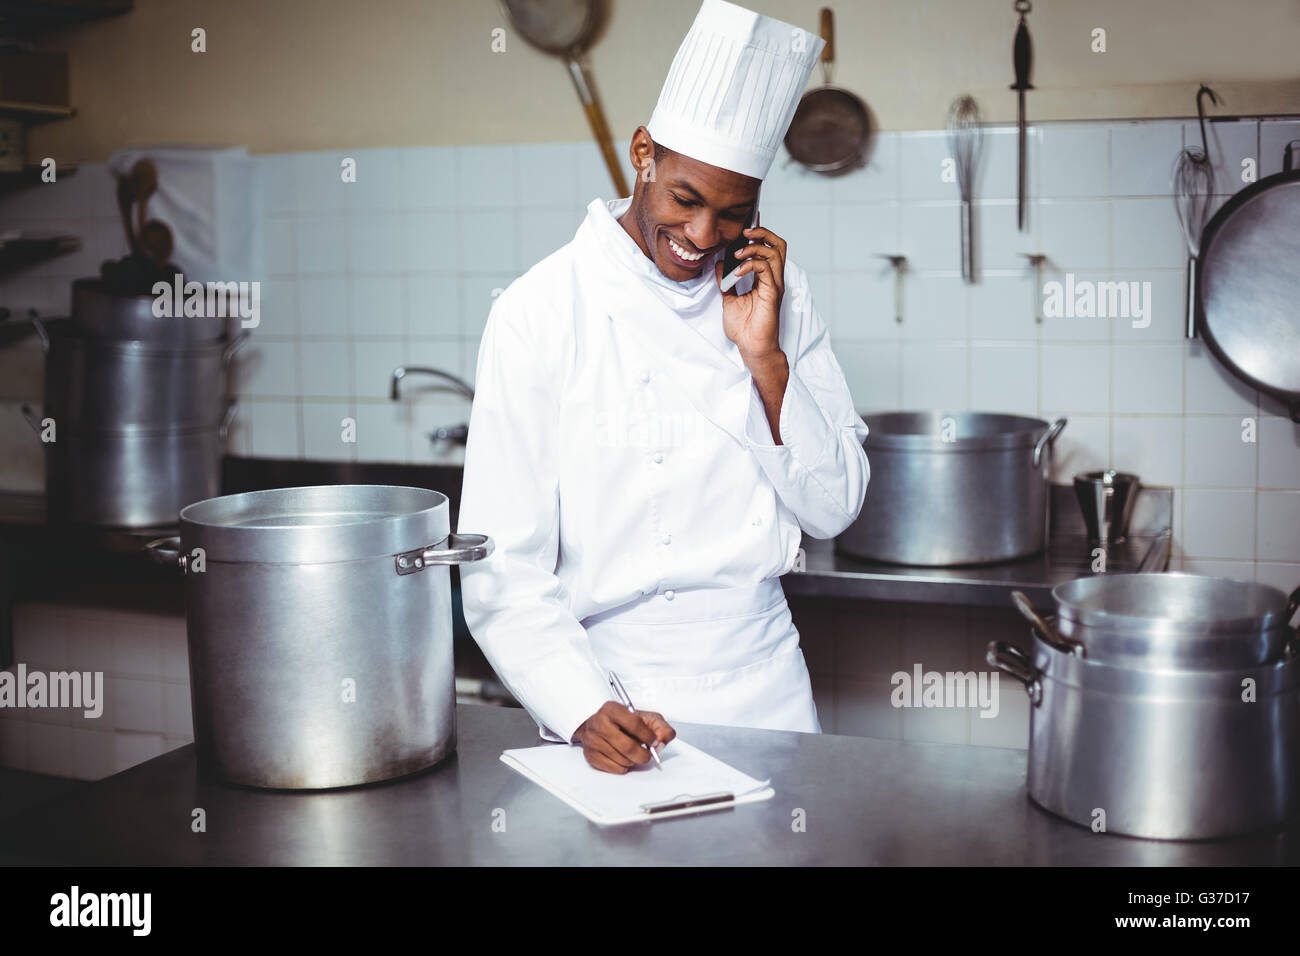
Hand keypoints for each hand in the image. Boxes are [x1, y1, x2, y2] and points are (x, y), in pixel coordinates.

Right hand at [573, 701, 675, 773]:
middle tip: (647, 753)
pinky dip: (624, 766)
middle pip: (628, 747)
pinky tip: (623, 757)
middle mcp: (599, 723)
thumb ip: (661, 727)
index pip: (634, 724)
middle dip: (643, 754)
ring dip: (633, 760)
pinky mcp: (590, 755)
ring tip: (633, 752)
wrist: (599, 723)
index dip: (648, 736)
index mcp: (612, 709)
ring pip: (622, 760)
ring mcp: (593, 740)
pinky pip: (614, 768)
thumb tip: (662, 742)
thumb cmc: (623, 721)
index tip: (654, 741)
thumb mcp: (645, 717)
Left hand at [715, 224, 785, 364]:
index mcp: (766, 278)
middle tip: (745, 231)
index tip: (746, 223)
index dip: (760, 233)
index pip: (769, 248)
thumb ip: (726, 280)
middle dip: (763, 232)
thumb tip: (720, 263)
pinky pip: (765, 269)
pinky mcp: (772, 293)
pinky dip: (750, 265)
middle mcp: (774, 279)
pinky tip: (737, 271)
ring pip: (775, 252)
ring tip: (738, 253)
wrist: (751, 347)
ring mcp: (775, 285)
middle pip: (778, 244)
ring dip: (755, 247)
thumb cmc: (744, 328)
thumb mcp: (728, 298)